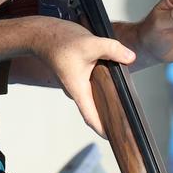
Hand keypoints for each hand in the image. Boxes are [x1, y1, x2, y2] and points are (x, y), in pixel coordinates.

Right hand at [27, 16, 134, 136]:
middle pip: (94, 109)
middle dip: (108, 117)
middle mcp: (76, 89)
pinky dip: (102, 86)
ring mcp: (75, 82)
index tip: (114, 138)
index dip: (103, 129)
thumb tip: (131, 57)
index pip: (91, 117)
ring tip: (123, 103)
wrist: (41, 34)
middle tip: (125, 122)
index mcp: (78, 89)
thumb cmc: (60, 41)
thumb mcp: (90, 44)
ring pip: (93, 96)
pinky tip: (114, 80)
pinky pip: (91, 84)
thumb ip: (112, 50)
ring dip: (105, 100)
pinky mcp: (76, 73)